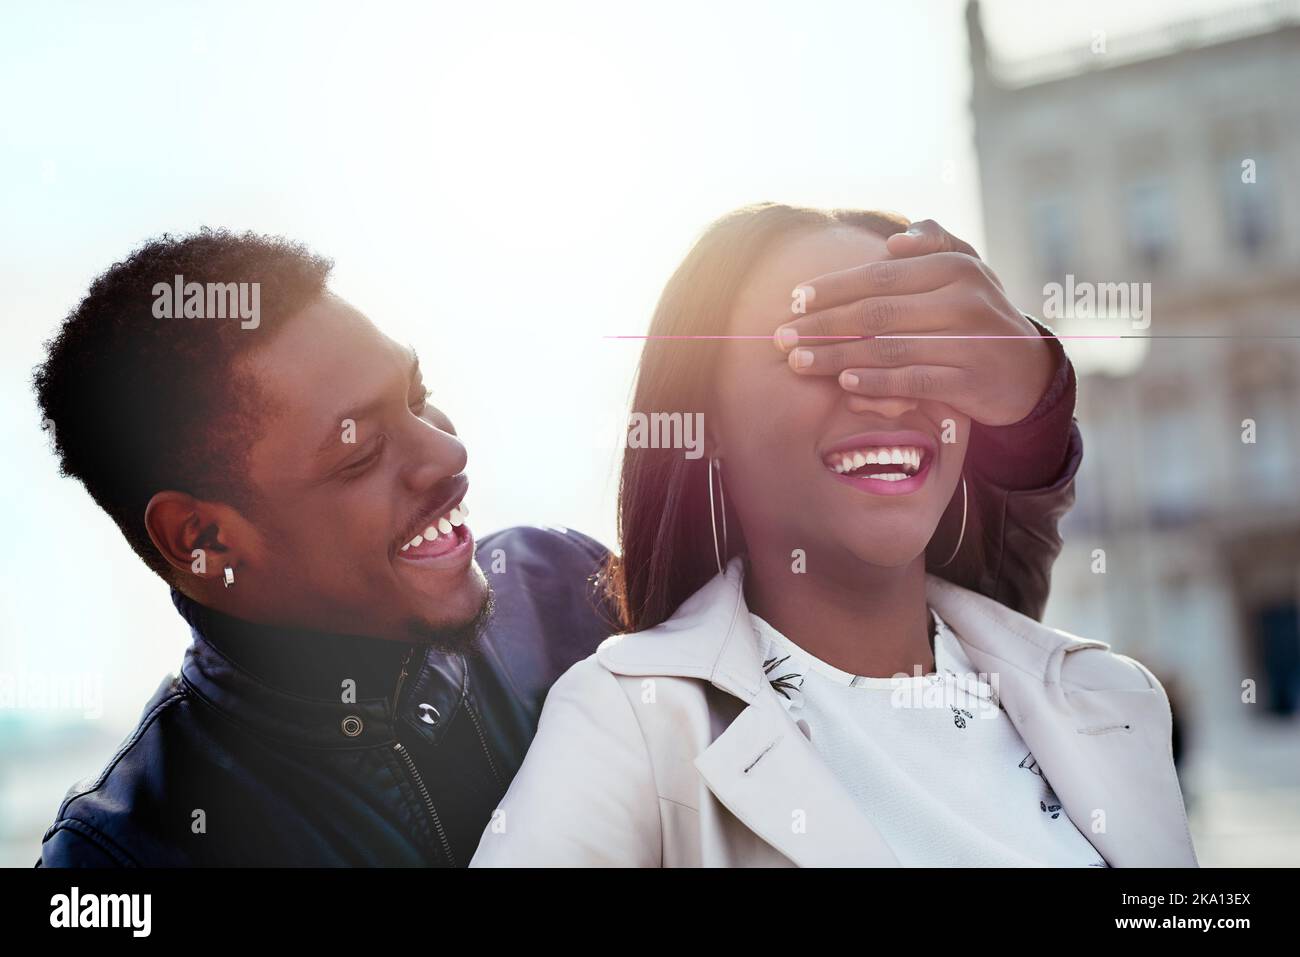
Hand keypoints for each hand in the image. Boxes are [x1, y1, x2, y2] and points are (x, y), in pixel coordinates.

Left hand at [774, 219, 1055, 426]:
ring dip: (836, 357)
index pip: (880, 276)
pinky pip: (912, 382)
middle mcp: (964, 301)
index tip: (793, 300)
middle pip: (876, 313)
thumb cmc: (977, 314)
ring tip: (798, 362)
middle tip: (781, 337)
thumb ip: (934, 242)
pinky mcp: (970, 382)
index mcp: (955, 267)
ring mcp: (969, 343)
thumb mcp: (966, 269)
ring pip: (888, 349)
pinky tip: (844, 384)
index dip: (833, 288)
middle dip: (822, 325)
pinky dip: (876, 384)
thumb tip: (895, 239)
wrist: (1027, 370)